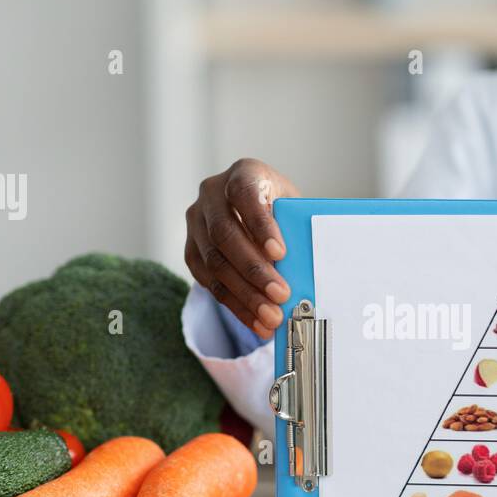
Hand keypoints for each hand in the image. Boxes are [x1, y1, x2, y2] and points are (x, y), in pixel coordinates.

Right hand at [185, 158, 295, 338]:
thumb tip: (305, 270)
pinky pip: (210, 283)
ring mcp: (196, 223)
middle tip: (280, 295)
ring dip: (244, 295)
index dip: (260, 225)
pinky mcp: (191, 250)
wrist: (253, 209)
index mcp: (243, 174)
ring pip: (215, 263)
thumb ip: (295, 228)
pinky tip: (255, 321)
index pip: (245, 195)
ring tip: (270, 317)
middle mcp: (211, 194)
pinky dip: (235, 305)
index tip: (279, 253)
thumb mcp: (292, 207)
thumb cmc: (280, 208)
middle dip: (254, 270)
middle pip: (225, 235)